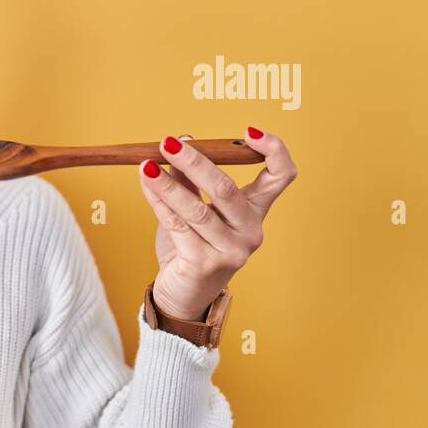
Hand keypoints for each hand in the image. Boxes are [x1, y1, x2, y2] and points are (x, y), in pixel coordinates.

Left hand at [138, 128, 297, 319]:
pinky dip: (159, 203)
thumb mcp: (193, 209)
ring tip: (145, 165)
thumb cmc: (190, 248)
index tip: (248, 132)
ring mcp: (231, 251)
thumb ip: (190, 180)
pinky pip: (178, 226)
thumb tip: (182, 141)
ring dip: (167, 183)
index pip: (282, 176)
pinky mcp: (205, 264)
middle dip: (195, 162)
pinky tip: (146, 187)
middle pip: (227, 188)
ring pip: (196, 209)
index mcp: (255, 212)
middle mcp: (250, 231)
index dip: (273, 149)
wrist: (182, 295)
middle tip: (168, 143)